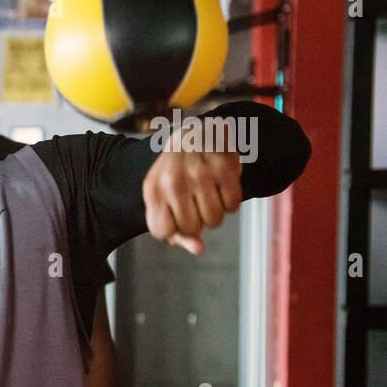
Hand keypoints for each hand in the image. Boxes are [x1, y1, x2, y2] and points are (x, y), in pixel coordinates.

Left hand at [142, 123, 242, 254]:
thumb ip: (177, 233)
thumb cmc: (175, 177)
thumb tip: (199, 249)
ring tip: (206, 193)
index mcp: (153, 189)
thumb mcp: (164, 202)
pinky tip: (220, 187)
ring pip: (214, 221)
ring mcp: (201, 173)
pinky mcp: (225, 167)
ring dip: (213, 213)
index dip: (172, 228)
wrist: (194, 137)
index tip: (173, 214)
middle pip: (191, 228)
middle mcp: (174, 181)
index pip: (162, 231)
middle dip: (194, 222)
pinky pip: (233, 206)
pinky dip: (229, 203)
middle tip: (192, 202)